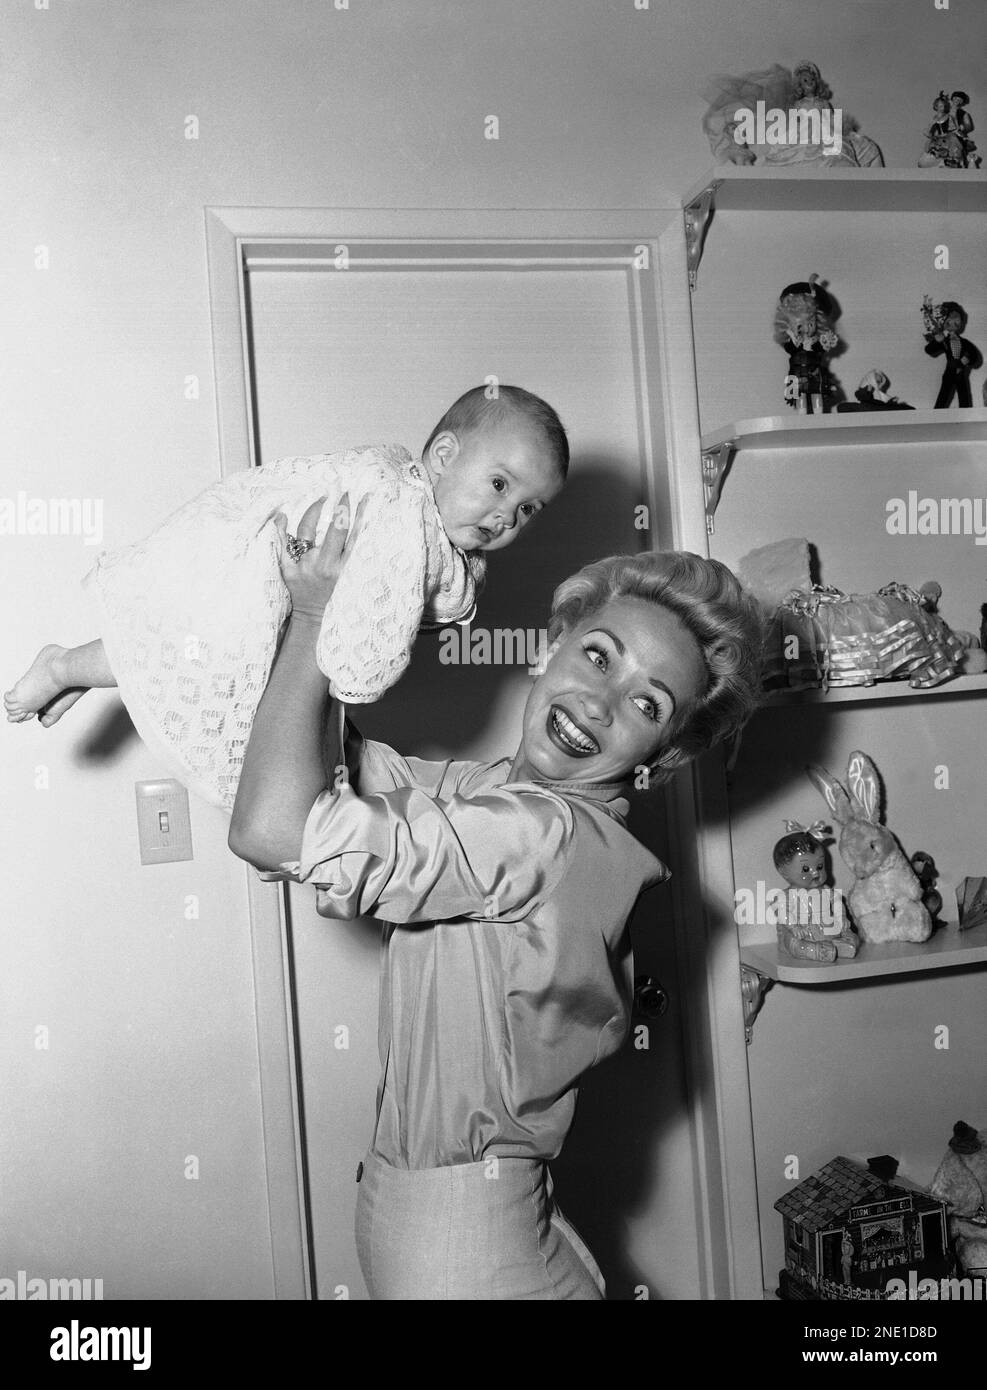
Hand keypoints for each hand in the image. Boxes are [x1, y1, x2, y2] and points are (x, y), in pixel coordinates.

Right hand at [273, 493, 368, 622]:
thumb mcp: (284, 566)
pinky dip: (359, 529)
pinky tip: (365, 517)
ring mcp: (339, 564)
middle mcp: (327, 562)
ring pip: (351, 536)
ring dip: (357, 516)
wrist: (311, 609)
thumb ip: (281, 540)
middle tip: (344, 491)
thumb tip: (280, 514)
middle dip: (340, 510)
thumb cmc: (296, 587)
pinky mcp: (346, 565)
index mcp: (309, 560)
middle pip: (336, 531)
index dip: (313, 511)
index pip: (308, 529)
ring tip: (365, 497)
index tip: (320, 497)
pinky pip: (354, 544)